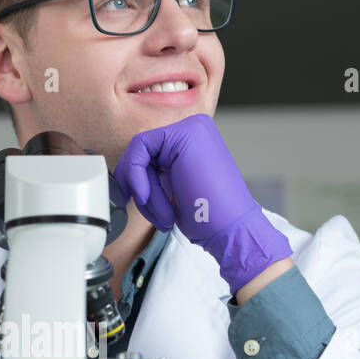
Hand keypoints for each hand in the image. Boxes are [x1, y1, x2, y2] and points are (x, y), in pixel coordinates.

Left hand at [114, 114, 292, 293]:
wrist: (231, 229)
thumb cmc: (208, 217)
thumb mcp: (176, 188)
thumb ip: (158, 172)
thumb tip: (128, 171)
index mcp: (194, 141)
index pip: (149, 152)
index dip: (135, 178)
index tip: (137, 201)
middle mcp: (194, 129)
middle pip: (143, 151)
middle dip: (138, 185)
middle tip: (149, 210)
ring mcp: (191, 128)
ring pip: (140, 153)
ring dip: (145, 191)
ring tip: (164, 215)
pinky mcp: (184, 135)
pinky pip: (141, 149)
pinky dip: (136, 177)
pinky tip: (147, 197)